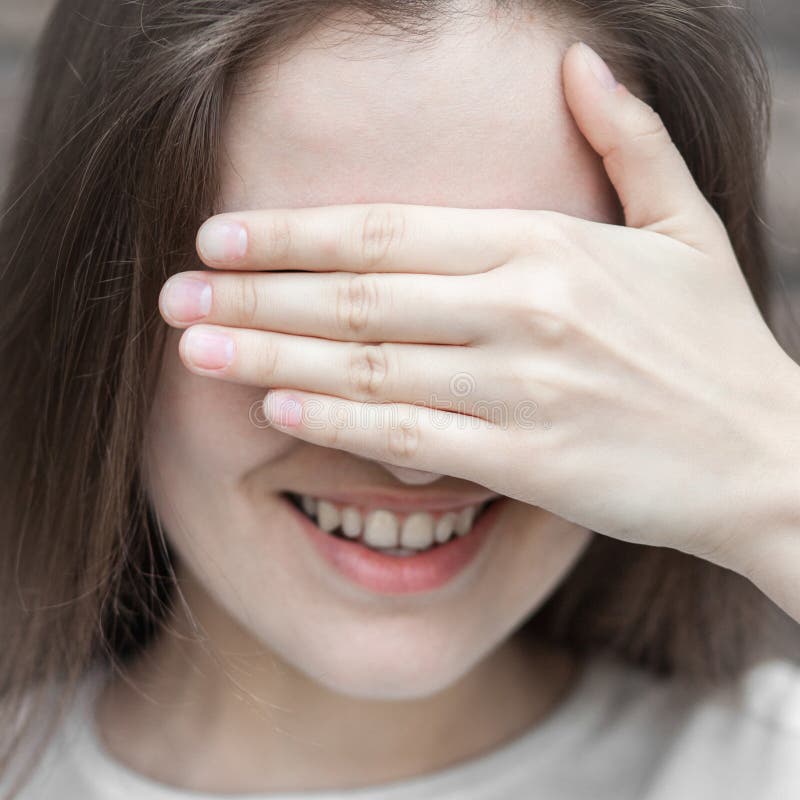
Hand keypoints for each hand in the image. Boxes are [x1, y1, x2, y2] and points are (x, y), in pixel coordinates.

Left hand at [158, 42, 799, 571]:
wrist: (768, 456)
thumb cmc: (718, 346)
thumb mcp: (687, 227)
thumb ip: (630, 140)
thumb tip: (581, 63)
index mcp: (549, 243)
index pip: (388, 230)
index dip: (294, 233)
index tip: (219, 236)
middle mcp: (525, 306)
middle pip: (357, 294)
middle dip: (253, 292)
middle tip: (174, 293)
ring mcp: (524, 385)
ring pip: (368, 364)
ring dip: (270, 357)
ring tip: (196, 349)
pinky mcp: (530, 460)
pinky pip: (411, 435)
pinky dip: (338, 423)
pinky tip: (277, 413)